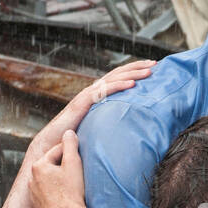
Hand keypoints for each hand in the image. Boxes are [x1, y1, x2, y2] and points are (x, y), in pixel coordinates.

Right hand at [25, 59, 154, 164]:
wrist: (52, 144)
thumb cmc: (73, 139)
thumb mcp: (96, 127)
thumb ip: (109, 122)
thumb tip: (128, 128)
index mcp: (96, 95)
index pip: (117, 78)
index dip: (134, 72)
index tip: (151, 69)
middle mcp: (92, 92)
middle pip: (117, 74)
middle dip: (137, 67)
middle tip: (155, 63)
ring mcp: (86, 96)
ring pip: (112, 79)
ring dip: (132, 74)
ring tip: (149, 70)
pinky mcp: (82, 103)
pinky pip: (103, 92)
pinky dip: (118, 86)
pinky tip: (132, 85)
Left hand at [29, 130, 87, 207]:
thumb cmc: (71, 193)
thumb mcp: (74, 164)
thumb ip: (70, 145)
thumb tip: (69, 133)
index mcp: (39, 165)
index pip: (58, 151)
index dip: (72, 152)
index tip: (81, 156)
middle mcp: (31, 178)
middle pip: (52, 166)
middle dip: (64, 167)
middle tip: (79, 172)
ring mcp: (33, 193)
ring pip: (49, 180)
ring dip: (59, 180)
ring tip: (73, 186)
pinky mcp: (37, 206)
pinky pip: (47, 194)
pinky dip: (56, 193)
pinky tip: (66, 198)